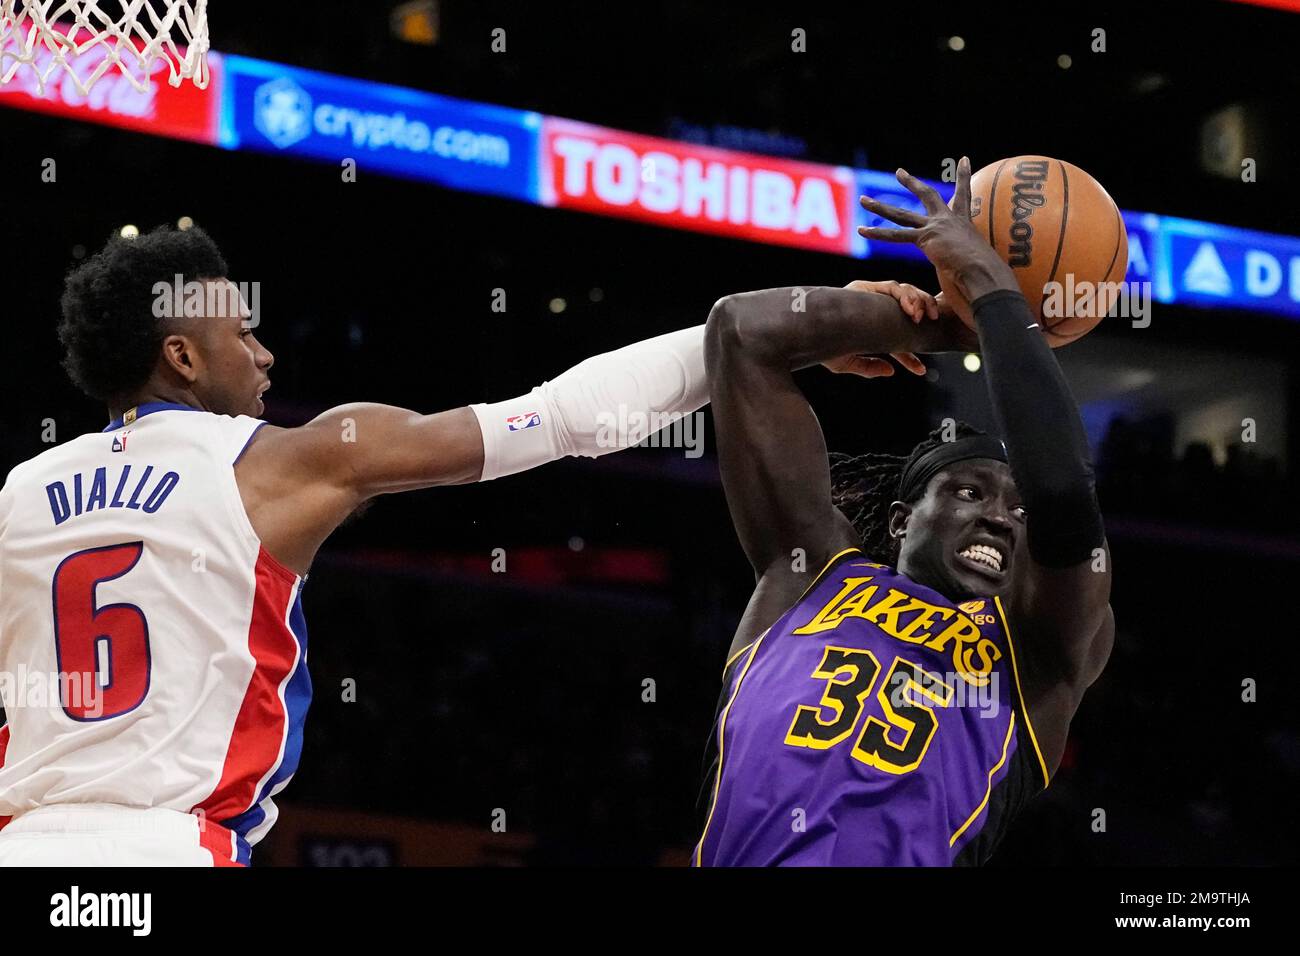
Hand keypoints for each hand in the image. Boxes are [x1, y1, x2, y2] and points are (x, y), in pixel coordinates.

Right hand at [822, 279, 937, 377]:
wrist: (801, 335)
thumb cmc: (820, 348)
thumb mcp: (846, 362)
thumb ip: (868, 367)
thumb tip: (890, 372)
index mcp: (871, 327)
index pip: (898, 339)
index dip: (911, 355)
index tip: (921, 371)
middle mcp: (872, 308)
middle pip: (907, 309)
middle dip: (924, 317)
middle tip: (931, 330)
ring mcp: (869, 296)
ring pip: (905, 294)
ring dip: (919, 303)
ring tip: (920, 318)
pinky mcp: (865, 287)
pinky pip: (892, 286)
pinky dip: (906, 296)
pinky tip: (911, 311)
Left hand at [857, 157, 1018, 324]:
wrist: (983, 272)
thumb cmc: (986, 274)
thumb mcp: (979, 263)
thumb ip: (971, 265)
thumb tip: (976, 283)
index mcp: (963, 223)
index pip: (963, 196)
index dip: (963, 177)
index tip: (963, 159)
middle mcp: (948, 220)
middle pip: (927, 195)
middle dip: (911, 183)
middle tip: (899, 172)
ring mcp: (936, 227)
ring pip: (901, 215)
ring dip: (879, 207)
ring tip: (863, 200)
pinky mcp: (926, 239)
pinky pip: (896, 236)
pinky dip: (878, 233)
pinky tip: (861, 230)